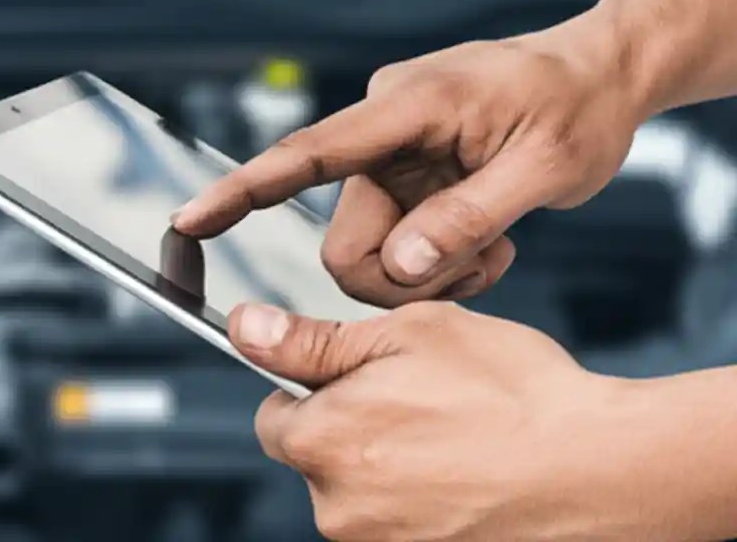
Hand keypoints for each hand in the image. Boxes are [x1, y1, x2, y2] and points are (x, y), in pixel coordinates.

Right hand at [174, 31, 644, 304]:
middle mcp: (380, 128)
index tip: (187, 221)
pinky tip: (486, 242)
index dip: (242, 191)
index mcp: (406, 106)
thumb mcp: (546, 168)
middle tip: (481, 268)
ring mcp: (387, 155)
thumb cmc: (579, 108)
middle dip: (402, 279)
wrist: (598, 77)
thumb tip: (398, 268)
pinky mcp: (399, 175)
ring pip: (369, 254)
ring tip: (495, 249)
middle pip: (346, 243)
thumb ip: (469, 217)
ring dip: (428, 274)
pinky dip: (434, 262)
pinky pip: (391, 245)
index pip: (306, 154)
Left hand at [229, 302, 661, 541]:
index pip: (275, 417)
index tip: (360, 381)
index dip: (314, 390)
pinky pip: (400, 527)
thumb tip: (245, 329)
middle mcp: (337, 510)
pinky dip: (423, 505)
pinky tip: (468, 479)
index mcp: (321, 442)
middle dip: (353, 431)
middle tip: (422, 404)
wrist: (606, 470)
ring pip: (360, 497)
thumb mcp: (407, 334)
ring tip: (456, 441)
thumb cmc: (514, 395)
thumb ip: (310, 340)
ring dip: (390, 470)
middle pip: (318, 461)